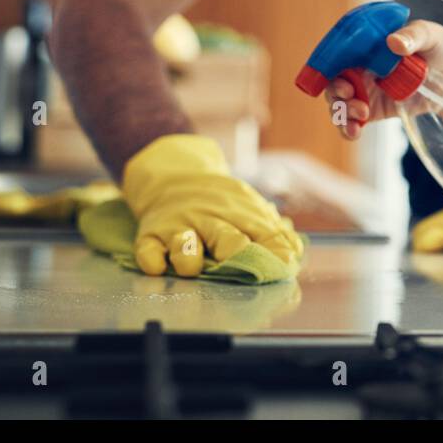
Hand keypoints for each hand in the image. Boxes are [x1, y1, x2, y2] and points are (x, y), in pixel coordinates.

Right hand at [120, 134, 303, 276]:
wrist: (175, 174)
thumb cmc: (219, 201)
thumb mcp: (249, 206)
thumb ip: (273, 230)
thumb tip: (294, 252)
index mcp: (240, 214)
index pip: (263, 233)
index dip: (275, 251)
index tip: (284, 265)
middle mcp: (210, 219)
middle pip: (227, 238)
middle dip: (236, 253)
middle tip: (244, 268)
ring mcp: (180, 226)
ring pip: (185, 243)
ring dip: (188, 256)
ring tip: (191, 268)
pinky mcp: (152, 233)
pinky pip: (147, 248)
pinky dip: (151, 259)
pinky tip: (157, 267)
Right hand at [324, 19, 442, 139]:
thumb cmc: (439, 46)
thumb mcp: (430, 35)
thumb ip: (413, 36)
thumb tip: (394, 42)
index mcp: (367, 46)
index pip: (339, 56)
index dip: (332, 68)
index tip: (343, 80)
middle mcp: (361, 68)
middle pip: (335, 82)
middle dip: (336, 93)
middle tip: (351, 97)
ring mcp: (367, 90)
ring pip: (341, 103)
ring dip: (342, 112)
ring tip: (360, 117)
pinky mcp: (375, 110)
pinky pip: (355, 121)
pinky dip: (349, 128)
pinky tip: (355, 132)